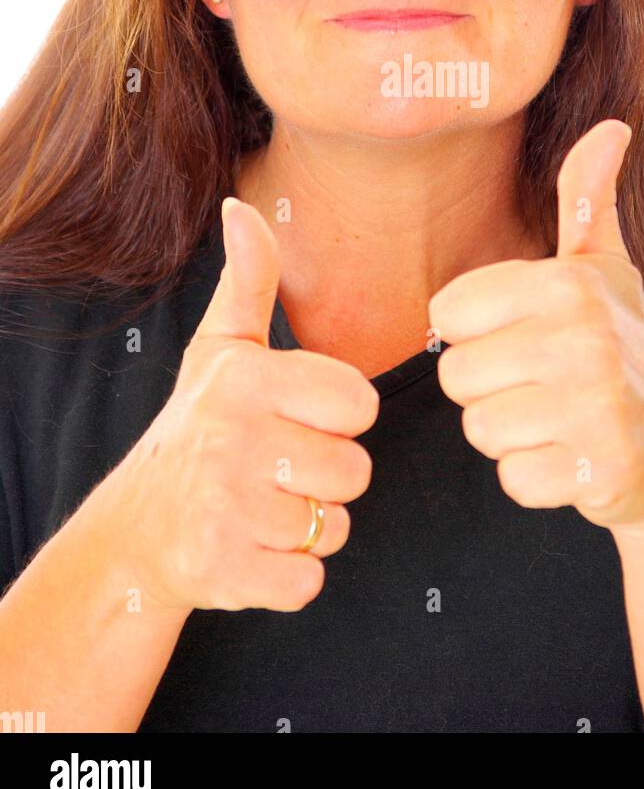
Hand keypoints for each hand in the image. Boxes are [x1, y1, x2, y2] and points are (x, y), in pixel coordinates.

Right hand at [112, 198, 378, 611]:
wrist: (138, 529)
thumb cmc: (199, 427)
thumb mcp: (221, 349)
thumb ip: (249, 280)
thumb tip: (242, 208)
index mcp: (245, 378)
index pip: (361, 405)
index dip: (338, 419)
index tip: (296, 419)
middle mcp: (231, 439)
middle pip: (356, 471)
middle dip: (326, 477)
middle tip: (275, 469)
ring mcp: (226, 510)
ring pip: (336, 527)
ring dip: (310, 525)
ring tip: (263, 506)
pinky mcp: (226, 573)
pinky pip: (310, 580)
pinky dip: (291, 575)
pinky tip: (254, 548)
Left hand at [430, 120, 643, 531]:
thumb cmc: (622, 350)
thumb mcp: (603, 269)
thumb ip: (587, 197)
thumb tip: (612, 126)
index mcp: (565, 283)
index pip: (445, 315)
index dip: (477, 336)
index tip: (524, 339)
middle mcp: (582, 337)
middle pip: (456, 377)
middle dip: (491, 392)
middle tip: (545, 388)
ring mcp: (596, 406)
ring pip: (480, 430)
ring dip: (512, 436)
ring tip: (559, 421)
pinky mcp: (601, 470)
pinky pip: (513, 479)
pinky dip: (537, 479)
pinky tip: (573, 459)